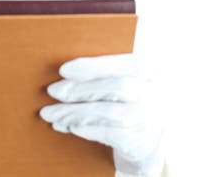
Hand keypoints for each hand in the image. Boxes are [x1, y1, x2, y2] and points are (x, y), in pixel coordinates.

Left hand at [38, 53, 165, 176]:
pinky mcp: (138, 140)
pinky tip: (69, 125)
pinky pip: (109, 133)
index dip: (93, 66)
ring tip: (51, 113)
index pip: (124, 64)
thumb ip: (101, 72)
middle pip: (117, 88)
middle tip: (52, 91)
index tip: (64, 69)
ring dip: (75, 112)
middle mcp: (153, 93)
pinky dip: (86, 128)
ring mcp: (148, 118)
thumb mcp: (121, 79)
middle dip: (80, 89)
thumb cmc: (124, 98)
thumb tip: (63, 74)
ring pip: (109, 113)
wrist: (146, 136)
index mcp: (148, 70)